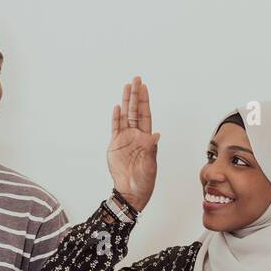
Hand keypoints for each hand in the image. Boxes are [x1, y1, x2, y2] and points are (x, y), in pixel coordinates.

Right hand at [107, 75, 159, 212]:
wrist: (130, 191)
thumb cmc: (144, 180)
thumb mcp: (150, 165)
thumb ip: (151, 149)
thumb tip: (156, 135)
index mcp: (146, 138)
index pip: (145, 114)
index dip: (144, 101)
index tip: (144, 87)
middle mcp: (136, 135)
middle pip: (135, 111)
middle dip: (135, 95)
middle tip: (136, 79)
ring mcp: (125, 139)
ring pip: (125, 116)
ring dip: (125, 102)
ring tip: (126, 87)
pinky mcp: (115, 146)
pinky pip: (115, 128)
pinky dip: (116, 118)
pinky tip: (117, 107)